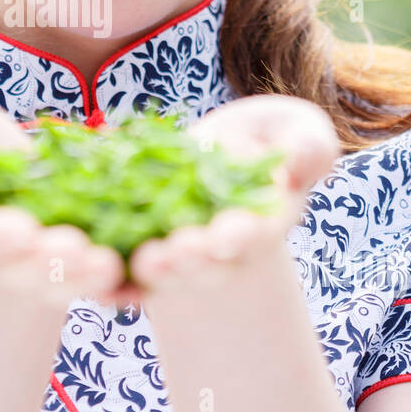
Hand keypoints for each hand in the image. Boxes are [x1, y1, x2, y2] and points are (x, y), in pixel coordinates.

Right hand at [0, 91, 127, 312]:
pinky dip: (112, 282)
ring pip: (57, 284)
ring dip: (82, 278)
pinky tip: (134, 272)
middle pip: (18, 270)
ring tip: (108, 263)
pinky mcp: (71, 265)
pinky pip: (91, 281)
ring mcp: (31, 266)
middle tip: (74, 249)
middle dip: (47, 264)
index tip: (21, 230)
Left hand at [127, 94, 340, 300]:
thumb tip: (302, 162)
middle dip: (194, 261)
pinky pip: (122, 278)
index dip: (242, 237)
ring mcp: (176, 259)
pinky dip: (112, 282)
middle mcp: (218, 252)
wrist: (206, 157)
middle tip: (180, 252)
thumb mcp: (293, 129)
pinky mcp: (134, 256)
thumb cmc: (259, 140)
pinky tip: (100, 276)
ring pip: (165, 276)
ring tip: (145, 261)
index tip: (228, 235)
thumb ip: (310, 146)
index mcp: (260, 225)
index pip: (254, 235)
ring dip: (156, 274)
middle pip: (207, 264)